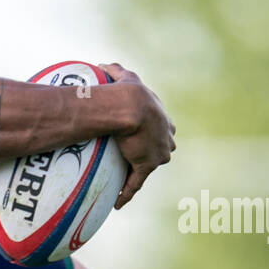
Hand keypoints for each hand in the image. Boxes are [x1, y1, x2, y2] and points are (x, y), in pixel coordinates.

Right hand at [99, 63, 174, 209]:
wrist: (129, 107)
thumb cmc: (127, 92)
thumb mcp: (124, 77)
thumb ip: (115, 70)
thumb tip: (102, 65)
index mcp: (163, 119)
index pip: (162, 128)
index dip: (154, 132)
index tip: (142, 136)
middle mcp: (165, 138)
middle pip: (162, 149)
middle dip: (154, 153)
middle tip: (136, 158)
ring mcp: (158, 153)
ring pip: (151, 166)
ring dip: (141, 173)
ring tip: (126, 180)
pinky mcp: (147, 165)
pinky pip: (136, 184)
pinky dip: (128, 193)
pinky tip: (118, 203)